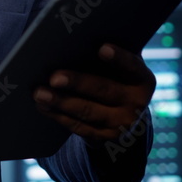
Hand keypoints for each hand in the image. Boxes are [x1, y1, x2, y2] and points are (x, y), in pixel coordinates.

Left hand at [32, 43, 154, 147]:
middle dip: (77, 83)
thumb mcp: (118, 67)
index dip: (119, 58)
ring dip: (60, 102)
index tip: (102, 48)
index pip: (132, 66)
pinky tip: (43, 106)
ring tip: (40, 93)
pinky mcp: (105, 138)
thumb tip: (71, 42)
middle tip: (53, 77)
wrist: (124, 114)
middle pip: (104, 90)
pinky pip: (80, 127)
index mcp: (142, 79)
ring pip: (87, 111)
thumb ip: (104, 55)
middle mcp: (137, 103)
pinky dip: (59, 116)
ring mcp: (122, 124)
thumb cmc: (114, 77)